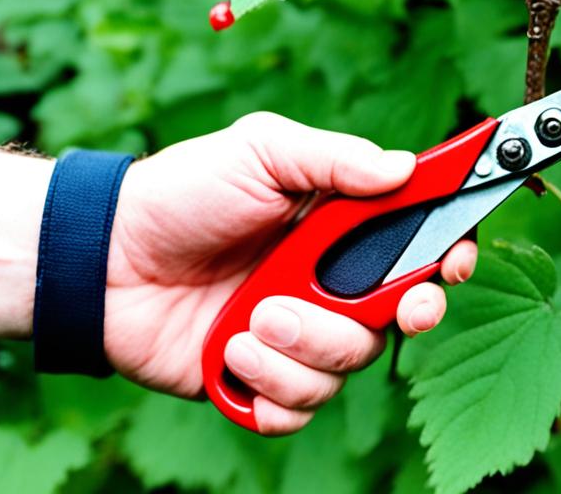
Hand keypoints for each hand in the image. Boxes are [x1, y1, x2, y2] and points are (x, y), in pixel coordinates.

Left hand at [105, 112, 476, 434]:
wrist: (105, 260)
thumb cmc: (182, 195)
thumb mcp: (259, 152)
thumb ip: (333, 159)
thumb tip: (402, 169)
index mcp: (344, 229)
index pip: (423, 245)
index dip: (452, 256)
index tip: (456, 262)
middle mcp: (332, 285)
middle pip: (407, 314)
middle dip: (409, 314)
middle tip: (396, 309)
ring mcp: (300, 336)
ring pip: (350, 364)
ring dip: (304, 343)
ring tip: (251, 316)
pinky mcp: (262, 382)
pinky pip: (299, 408)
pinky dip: (269, 386)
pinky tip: (232, 350)